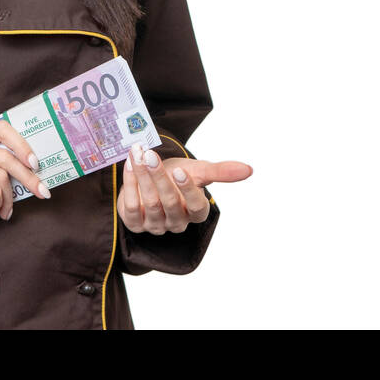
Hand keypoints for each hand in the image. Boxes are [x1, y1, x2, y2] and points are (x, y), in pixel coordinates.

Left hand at [117, 142, 252, 234]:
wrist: (153, 178)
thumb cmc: (179, 175)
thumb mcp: (200, 171)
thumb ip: (222, 172)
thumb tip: (249, 170)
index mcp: (196, 212)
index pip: (196, 207)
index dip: (188, 190)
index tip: (180, 170)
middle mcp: (176, 222)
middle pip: (170, 202)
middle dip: (160, 177)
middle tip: (151, 154)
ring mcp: (155, 225)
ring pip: (150, 203)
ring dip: (143, 176)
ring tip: (139, 154)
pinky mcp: (135, 223)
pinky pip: (130, 207)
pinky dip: (130, 184)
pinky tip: (129, 164)